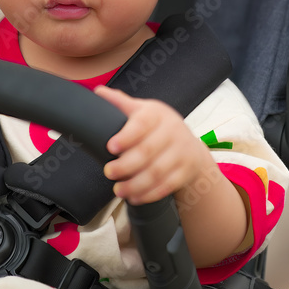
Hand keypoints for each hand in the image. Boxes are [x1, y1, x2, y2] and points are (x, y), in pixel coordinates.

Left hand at [95, 86, 213, 204]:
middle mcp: (172, 131)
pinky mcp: (187, 171)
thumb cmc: (157, 127)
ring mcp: (182, 152)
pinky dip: (149, 194)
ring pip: (157, 172)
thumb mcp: (142, 111)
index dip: (126, 136)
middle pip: (148, 151)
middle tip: (109, 172)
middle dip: (126, 165)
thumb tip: (98, 91)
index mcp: (157, 114)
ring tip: (118, 190)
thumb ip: (120, 103)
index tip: (110, 147)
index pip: (142, 124)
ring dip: (135, 184)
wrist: (190, 146)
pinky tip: (134, 197)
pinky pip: (167, 186)